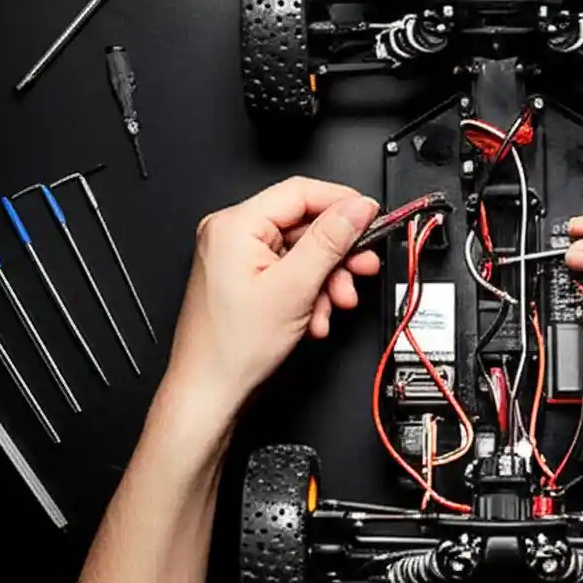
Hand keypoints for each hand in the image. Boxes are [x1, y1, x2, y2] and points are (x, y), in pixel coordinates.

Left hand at [165, 177, 380, 411]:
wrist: (210, 391)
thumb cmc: (232, 347)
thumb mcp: (295, 287)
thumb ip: (329, 241)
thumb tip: (356, 209)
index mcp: (235, 225)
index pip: (300, 192)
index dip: (342, 203)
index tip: (372, 217)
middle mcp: (231, 234)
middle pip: (304, 225)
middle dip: (338, 253)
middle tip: (363, 266)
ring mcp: (237, 257)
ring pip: (302, 252)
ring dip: (327, 279)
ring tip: (336, 303)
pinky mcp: (245, 277)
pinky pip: (289, 271)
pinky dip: (309, 291)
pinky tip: (315, 315)